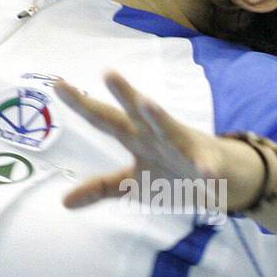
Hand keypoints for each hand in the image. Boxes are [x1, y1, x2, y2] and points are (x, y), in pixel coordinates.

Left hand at [54, 71, 263, 212]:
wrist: (219, 177)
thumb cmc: (170, 174)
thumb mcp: (131, 184)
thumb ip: (100, 188)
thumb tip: (64, 202)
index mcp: (134, 136)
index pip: (103, 118)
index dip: (81, 104)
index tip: (57, 84)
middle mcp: (155, 134)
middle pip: (134, 112)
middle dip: (122, 94)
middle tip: (107, 73)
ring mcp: (181, 145)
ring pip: (169, 128)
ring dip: (159, 116)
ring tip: (147, 102)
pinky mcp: (206, 162)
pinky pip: (205, 166)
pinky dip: (205, 169)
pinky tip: (206, 173)